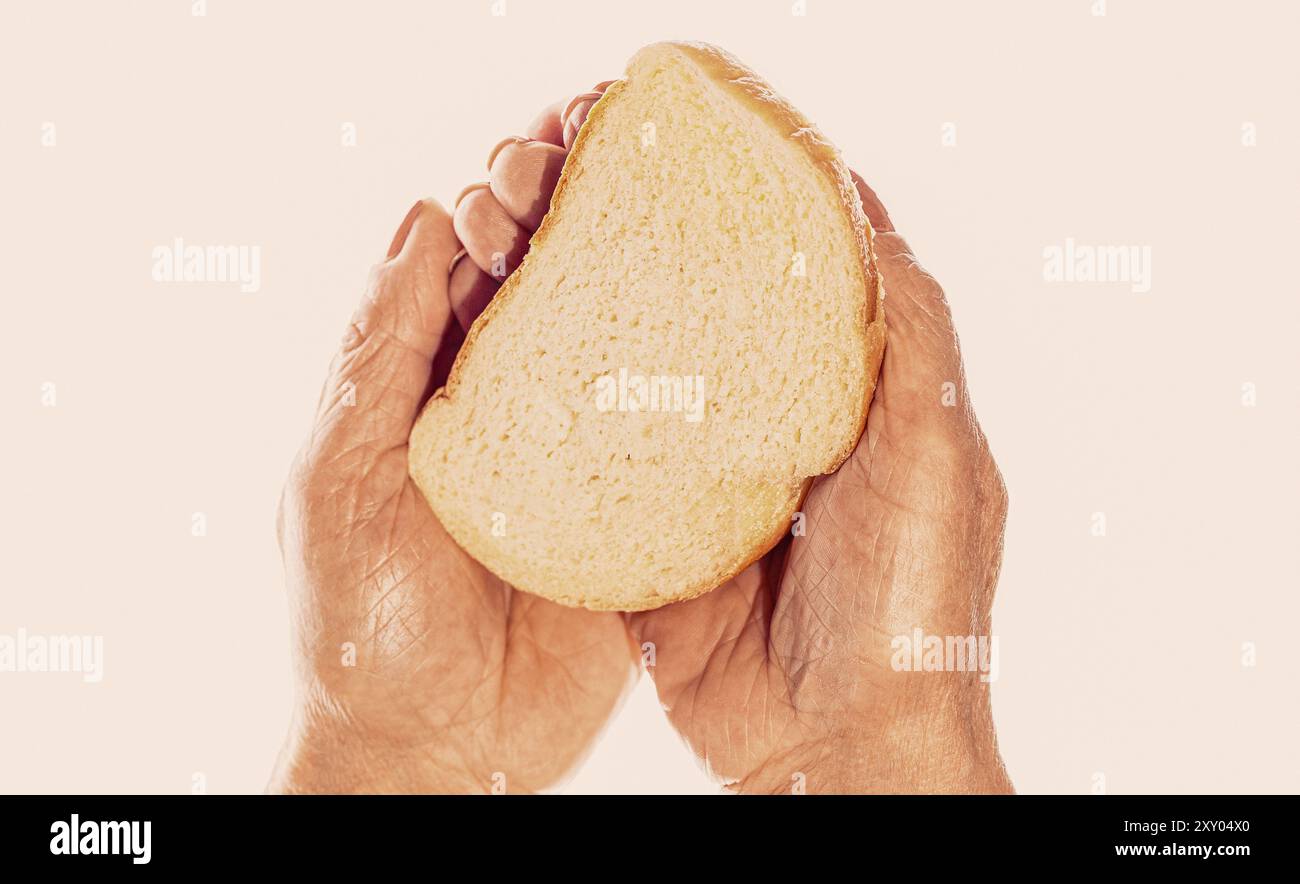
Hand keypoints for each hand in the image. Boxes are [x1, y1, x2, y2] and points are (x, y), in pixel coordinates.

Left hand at [270, 93, 635, 793]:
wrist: (432, 748)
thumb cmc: (363, 624)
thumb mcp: (343, 477)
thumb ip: (377, 358)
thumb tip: (420, 224)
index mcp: (430, 391)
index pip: (466, 269)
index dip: (497, 202)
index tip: (527, 170)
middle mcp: (508, 409)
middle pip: (549, 286)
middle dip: (573, 215)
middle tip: (604, 167)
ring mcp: (576, 458)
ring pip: (615, 344)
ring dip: (641, 276)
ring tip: (677, 215)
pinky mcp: (633, 513)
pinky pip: (667, 434)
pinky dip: (694, 381)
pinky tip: (728, 330)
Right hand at [630, 178, 1013, 793]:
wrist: (841, 747)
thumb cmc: (911, 606)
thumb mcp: (938, 455)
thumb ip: (914, 343)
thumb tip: (878, 230)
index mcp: (870, 420)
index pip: (830, 304)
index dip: (795, 236)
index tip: (744, 174)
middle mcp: (796, 451)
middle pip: (741, 343)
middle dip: (694, 284)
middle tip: (631, 218)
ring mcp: (727, 501)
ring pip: (673, 404)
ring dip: (632, 353)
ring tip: (574, 279)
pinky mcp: (666, 551)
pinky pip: (620, 482)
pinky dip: (589, 440)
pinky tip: (547, 383)